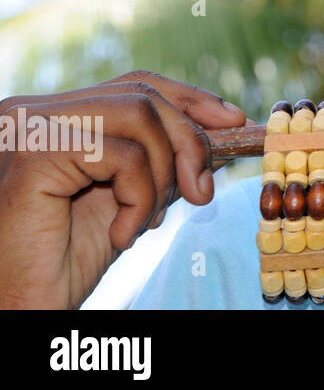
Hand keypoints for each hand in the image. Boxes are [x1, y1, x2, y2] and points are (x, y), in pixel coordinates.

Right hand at [0, 71, 244, 308]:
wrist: (22, 305)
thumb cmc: (65, 259)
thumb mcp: (130, 194)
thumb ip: (165, 157)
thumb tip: (225, 126)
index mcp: (55, 115)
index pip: (136, 84)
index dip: (191, 99)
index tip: (235, 121)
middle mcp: (33, 111)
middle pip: (143, 95)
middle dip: (188, 142)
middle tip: (199, 193)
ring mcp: (29, 126)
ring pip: (139, 115)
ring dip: (162, 175)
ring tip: (147, 221)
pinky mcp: (33, 151)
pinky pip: (122, 155)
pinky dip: (139, 197)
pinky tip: (122, 233)